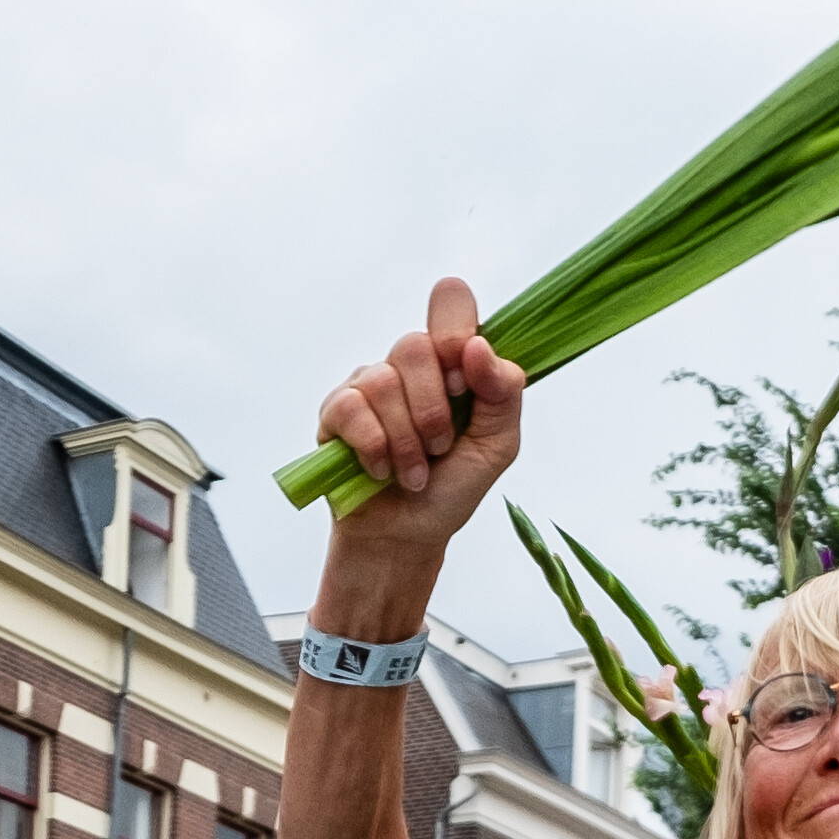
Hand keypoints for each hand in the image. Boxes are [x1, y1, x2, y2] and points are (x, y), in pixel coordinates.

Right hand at [313, 277, 529, 549]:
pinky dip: (375, 449)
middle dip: (432, 411)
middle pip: (414, 346)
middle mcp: (408, 365)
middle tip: (440, 448)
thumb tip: (478, 347)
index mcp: (451, 362)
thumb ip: (503, 394)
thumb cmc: (452, 487)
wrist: (408, 536)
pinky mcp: (336, 411)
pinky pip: (352, 408)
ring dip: (406, 441)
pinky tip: (381, 471)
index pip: (450, 302)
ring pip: (383, 381)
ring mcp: (368, 384)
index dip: (455, 329)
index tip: (461, 379)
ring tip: (413, 474)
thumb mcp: (496, 446)